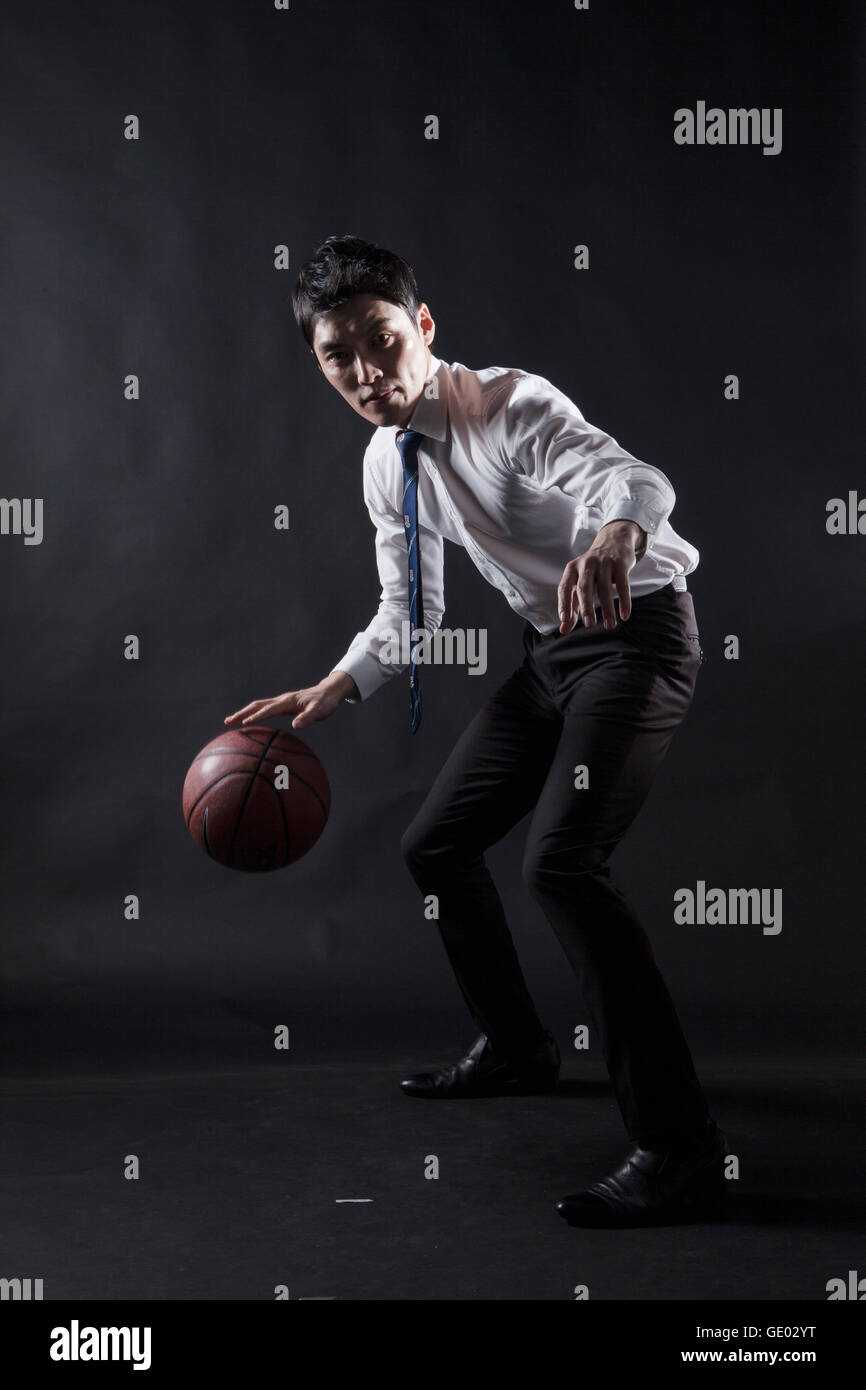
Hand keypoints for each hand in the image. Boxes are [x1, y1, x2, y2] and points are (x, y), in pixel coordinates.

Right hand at [224, 671, 357, 730]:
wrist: (328, 692)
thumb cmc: (325, 703)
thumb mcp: (319, 711)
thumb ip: (308, 718)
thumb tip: (296, 726)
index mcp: (288, 702)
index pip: (269, 710)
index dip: (257, 716)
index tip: (244, 724)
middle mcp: (281, 700)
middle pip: (257, 705)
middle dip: (242, 713)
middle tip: (227, 722)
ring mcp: (281, 701)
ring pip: (258, 705)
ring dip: (244, 712)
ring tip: (230, 721)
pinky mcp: (282, 704)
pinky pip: (263, 708)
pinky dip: (252, 713)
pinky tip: (249, 721)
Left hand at [557, 519, 645, 633]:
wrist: (614, 541)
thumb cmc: (593, 569)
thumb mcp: (579, 583)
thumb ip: (572, 606)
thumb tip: (563, 630)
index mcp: (572, 569)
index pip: (564, 588)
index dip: (564, 604)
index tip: (565, 620)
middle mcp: (586, 564)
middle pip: (584, 588)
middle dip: (586, 607)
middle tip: (590, 625)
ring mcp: (603, 563)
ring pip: (605, 588)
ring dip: (607, 609)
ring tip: (610, 626)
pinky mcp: (620, 563)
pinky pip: (623, 585)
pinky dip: (624, 601)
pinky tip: (625, 615)